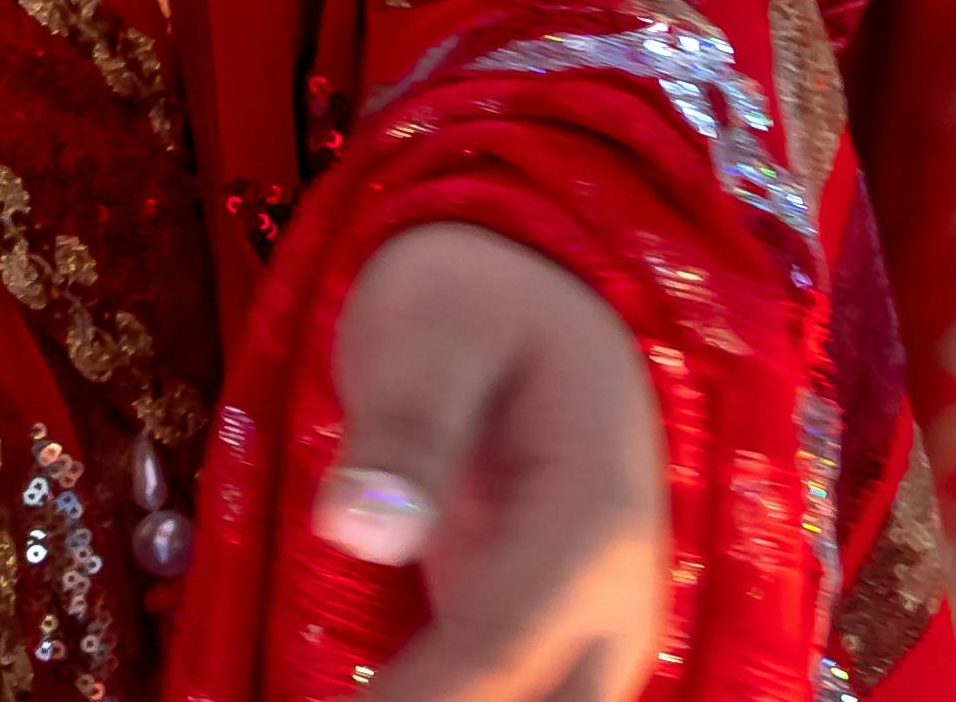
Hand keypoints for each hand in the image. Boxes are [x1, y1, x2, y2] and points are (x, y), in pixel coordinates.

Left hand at [316, 220, 672, 701]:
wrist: (533, 294)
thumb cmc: (475, 300)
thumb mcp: (433, 328)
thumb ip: (407, 427)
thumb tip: (357, 531)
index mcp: (591, 522)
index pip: (498, 652)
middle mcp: (611, 602)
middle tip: (343, 697)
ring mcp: (588, 634)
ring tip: (351, 694)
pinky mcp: (545, 648)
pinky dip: (447, 701)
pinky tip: (373, 697)